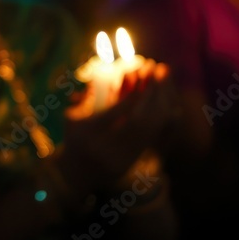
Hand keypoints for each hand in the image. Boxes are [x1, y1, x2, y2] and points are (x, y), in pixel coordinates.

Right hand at [60, 60, 175, 192]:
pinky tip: (164, 98)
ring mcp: (122, 157)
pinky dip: (160, 115)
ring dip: (161, 101)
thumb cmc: (75, 135)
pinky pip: (153, 136)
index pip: (116, 112)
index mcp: (87, 132)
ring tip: (163, 78)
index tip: (142, 70)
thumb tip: (116, 72)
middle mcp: (106, 147)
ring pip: (150, 128)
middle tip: (160, 68)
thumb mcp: (74, 114)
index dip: (132, 92)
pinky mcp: (135, 161)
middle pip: (138, 119)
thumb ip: (92, 95)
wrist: (78, 171)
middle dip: (151, 92)